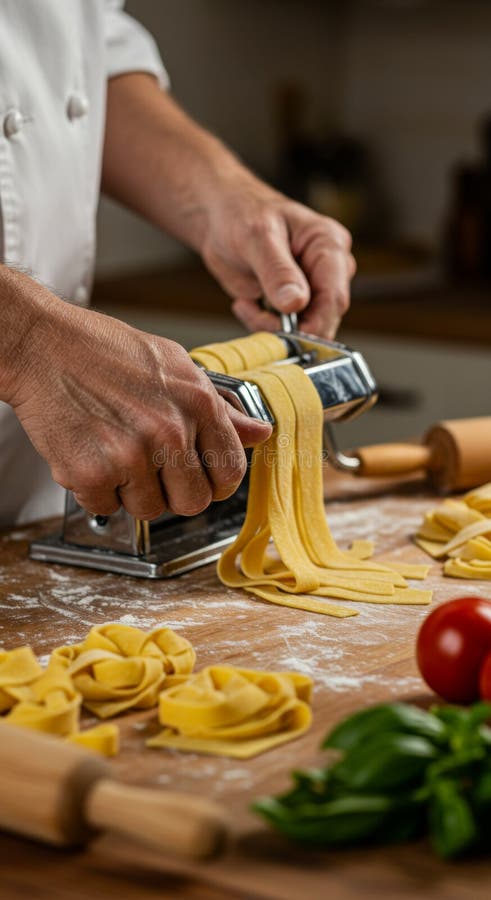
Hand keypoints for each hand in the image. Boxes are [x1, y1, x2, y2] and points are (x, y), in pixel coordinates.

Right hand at [8, 286, 270, 519]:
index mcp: (197, 404)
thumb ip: (219, 407)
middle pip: (193, 502)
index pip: (230, 471)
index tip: (201, 478)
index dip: (216, 482)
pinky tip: (90, 455)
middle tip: (151, 468)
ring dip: (131, 491)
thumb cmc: (103, 351)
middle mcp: (169, 432)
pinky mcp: (91, 473)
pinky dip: (95, 491)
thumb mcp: (174, 366)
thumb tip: (259, 433)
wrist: (41, 345)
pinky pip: (106, 507)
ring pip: (148, 509)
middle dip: (173, 492)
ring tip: (114, 451)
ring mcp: (131, 455)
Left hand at [200, 172, 355, 338]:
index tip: (289, 337)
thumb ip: (277, 271)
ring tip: (246, 304)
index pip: (335, 296)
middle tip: (254, 314)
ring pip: (304, 328)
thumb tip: (296, 303)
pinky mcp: (293, 302)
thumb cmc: (241, 213)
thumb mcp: (257, 238)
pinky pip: (285, 330)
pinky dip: (263, 324)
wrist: (219, 219)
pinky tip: (246, 304)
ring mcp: (312, 287)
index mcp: (329, 245)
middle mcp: (327, 268)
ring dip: (272, 327)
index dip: (316, 323)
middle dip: (290, 328)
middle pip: (324, 317)